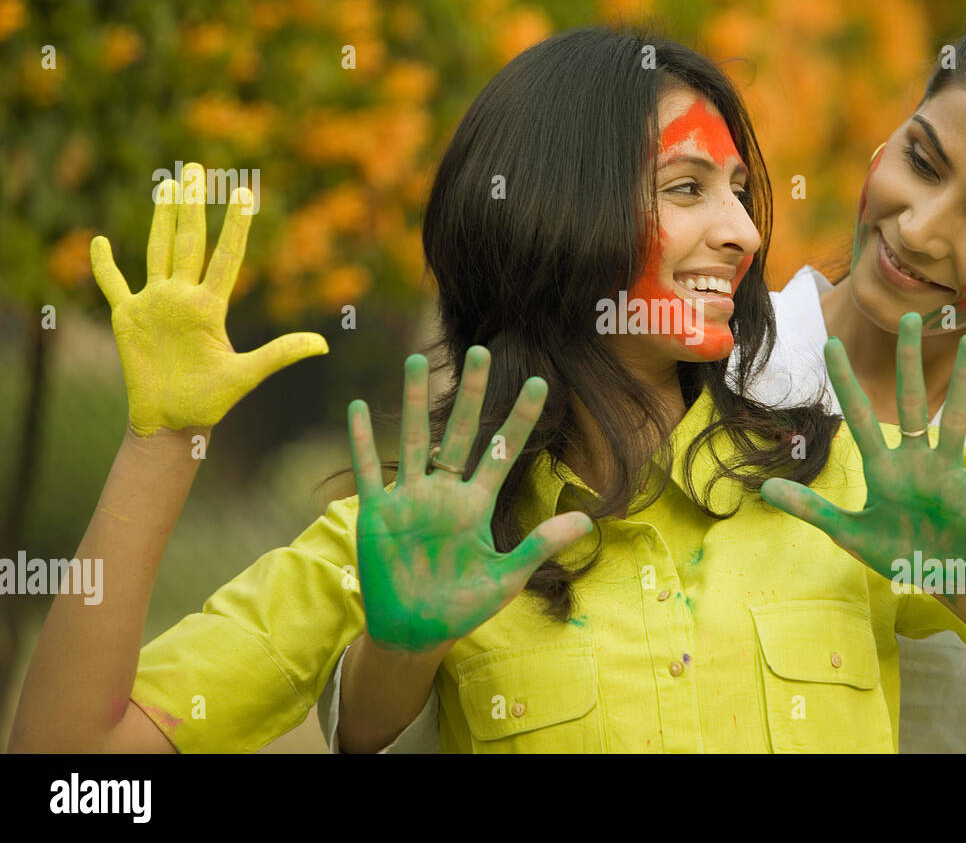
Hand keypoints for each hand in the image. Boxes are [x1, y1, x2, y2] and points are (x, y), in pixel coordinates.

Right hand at [90, 162, 328, 436]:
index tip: (243, 191)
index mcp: (211, 306)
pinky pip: (113, 285)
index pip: (226, 256)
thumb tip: (324, 344)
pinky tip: (99, 241)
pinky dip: (103, 266)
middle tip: (196, 168)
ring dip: (160, 218)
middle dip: (191, 204)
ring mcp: (154, 304)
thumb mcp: (247, 375)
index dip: (234, 224)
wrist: (174, 421)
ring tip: (167, 185)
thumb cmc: (212, 401)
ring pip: (157, 250)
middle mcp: (183, 297)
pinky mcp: (127, 318)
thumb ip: (280, 354)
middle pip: (188, 241)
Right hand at [348, 348, 593, 652]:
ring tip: (415, 359)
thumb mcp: (507, 579)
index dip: (519, 418)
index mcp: (476, 506)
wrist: (415, 632)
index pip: (502, 451)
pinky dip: (362, 440)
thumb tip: (588, 521)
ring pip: (412, 440)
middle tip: (480, 350)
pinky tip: (359, 407)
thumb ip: (540, 546)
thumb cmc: (463, 607)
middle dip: (468, 392)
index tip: (538, 383)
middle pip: (458, 431)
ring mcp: (409, 500)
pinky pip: (369, 471)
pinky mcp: (377, 514)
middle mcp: (444, 494)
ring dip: (412, 401)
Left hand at [760, 312, 965, 590]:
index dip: (844, 382)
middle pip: (912, 402)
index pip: (859, 416)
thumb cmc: (898, 553)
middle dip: (909, 362)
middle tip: (910, 318)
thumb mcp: (849, 534)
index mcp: (884, 469)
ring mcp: (948, 474)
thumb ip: (812, 510)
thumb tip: (765, 491)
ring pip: (958, 420)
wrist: (943, 581)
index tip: (830, 345)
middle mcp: (916, 461)